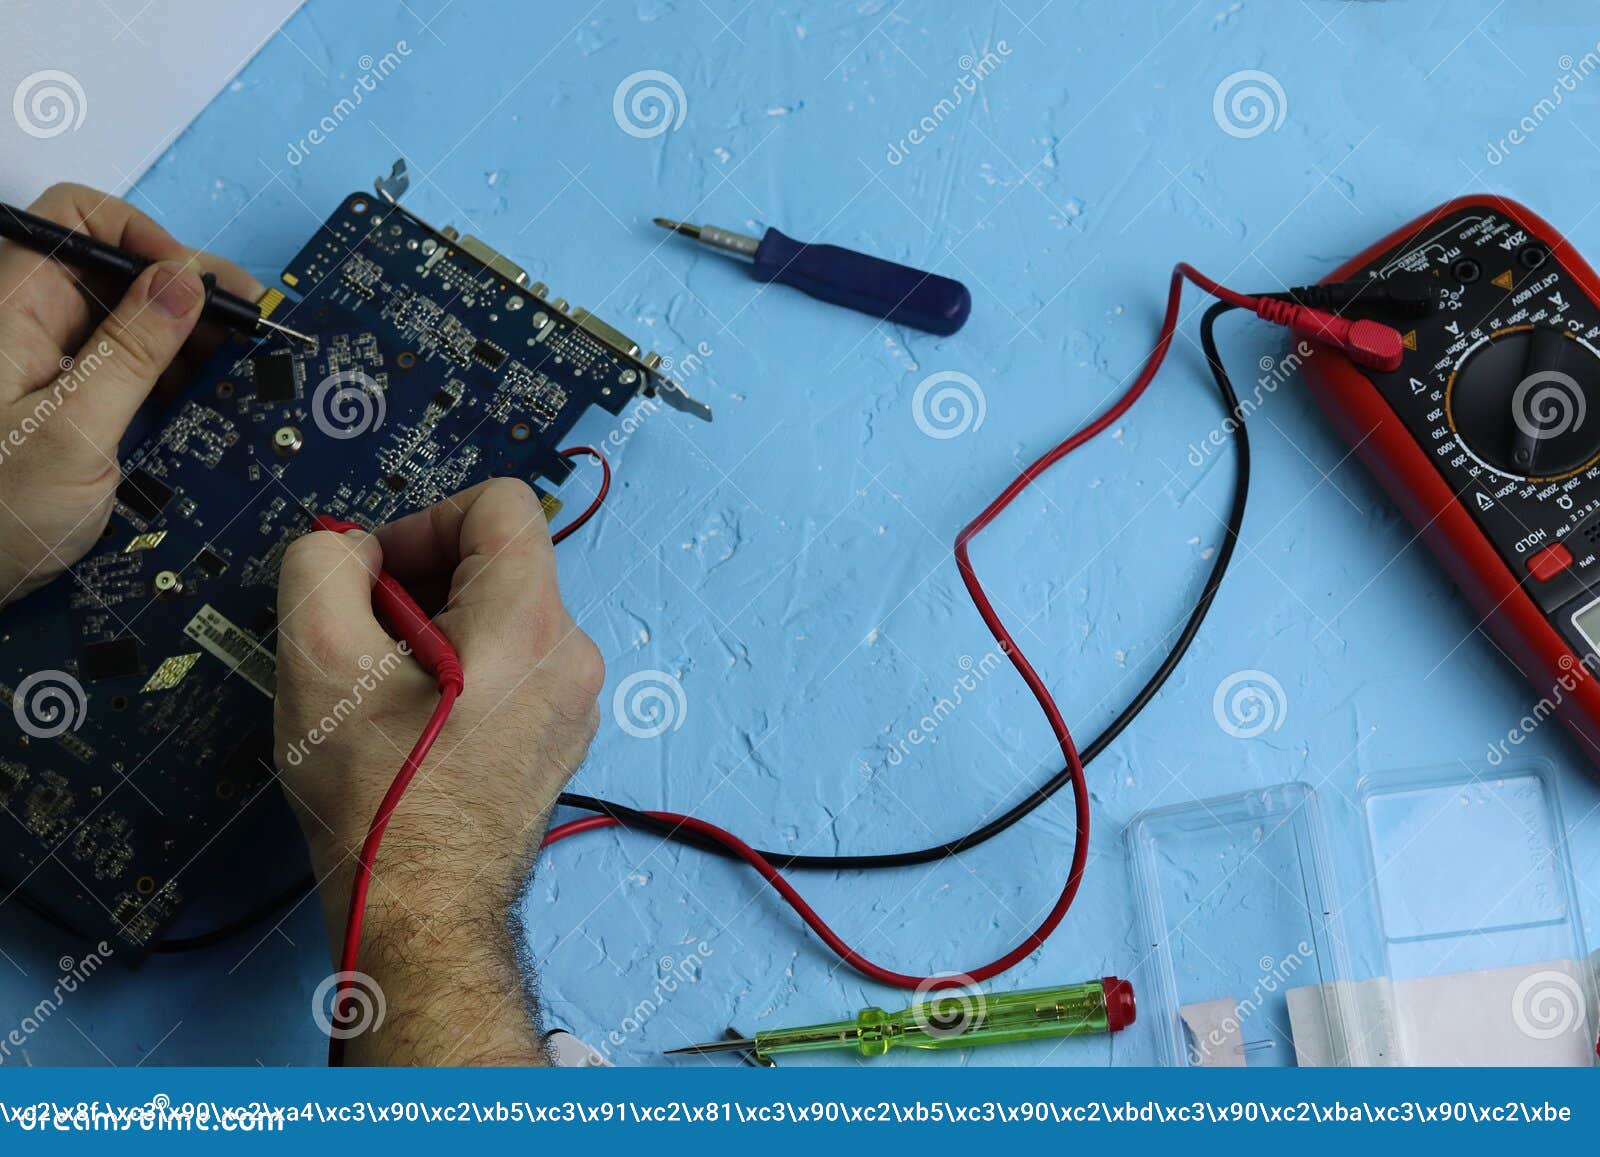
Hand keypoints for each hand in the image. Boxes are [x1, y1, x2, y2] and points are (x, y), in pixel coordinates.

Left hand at [0, 184, 261, 604]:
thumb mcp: (75, 431)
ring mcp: (37, 365)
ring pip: (121, 319)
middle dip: (182, 294)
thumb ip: (132, 350)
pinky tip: (196, 405)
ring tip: (231, 374)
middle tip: (246, 335)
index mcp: (11, 307)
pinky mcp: (55, 405)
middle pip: (111, 269)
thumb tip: (185, 278)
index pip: (79, 217)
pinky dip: (162, 378)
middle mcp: (22, 324)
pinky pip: (116, 368)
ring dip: (181, 339)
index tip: (203, 289)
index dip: (147, 237)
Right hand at [274, 478, 604, 1064]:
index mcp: (532, 619)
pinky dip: (462, 676)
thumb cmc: (373, 789)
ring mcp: (576, 704)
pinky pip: (513, 671)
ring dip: (435, 633)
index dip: (423, 521)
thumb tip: (353, 548)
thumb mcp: (316, 657)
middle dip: (421, 583)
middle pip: (499, 563)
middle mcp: (574, 654)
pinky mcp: (561, 743)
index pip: (498, 503)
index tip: (373, 580)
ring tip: (383, 695)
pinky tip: (416, 729)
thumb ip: (323, 564)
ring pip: (502, 619)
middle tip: (363, 642)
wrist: (423, 913)